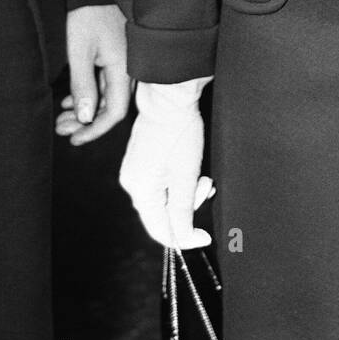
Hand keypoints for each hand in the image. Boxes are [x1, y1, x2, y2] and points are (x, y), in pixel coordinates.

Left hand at [56, 4, 129, 145]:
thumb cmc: (85, 14)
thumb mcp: (78, 51)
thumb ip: (83, 85)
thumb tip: (85, 119)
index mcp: (123, 66)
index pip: (115, 112)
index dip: (95, 130)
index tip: (74, 139)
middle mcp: (129, 66)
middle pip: (112, 106)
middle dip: (86, 122)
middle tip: (60, 129)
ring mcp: (125, 60)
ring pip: (108, 96)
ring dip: (86, 109)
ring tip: (61, 117)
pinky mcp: (117, 54)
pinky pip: (107, 83)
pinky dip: (90, 95)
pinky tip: (72, 99)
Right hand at [119, 78, 214, 249]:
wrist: (169, 99)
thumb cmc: (180, 133)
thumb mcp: (186, 176)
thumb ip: (183, 211)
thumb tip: (186, 239)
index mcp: (140, 191)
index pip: (161, 229)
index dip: (185, 237)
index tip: (206, 236)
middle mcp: (132, 184)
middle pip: (162, 213)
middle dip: (188, 205)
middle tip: (206, 185)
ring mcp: (135, 171)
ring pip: (163, 197)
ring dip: (185, 192)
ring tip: (201, 175)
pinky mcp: (141, 161)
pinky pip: (160, 183)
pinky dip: (178, 181)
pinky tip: (190, 168)